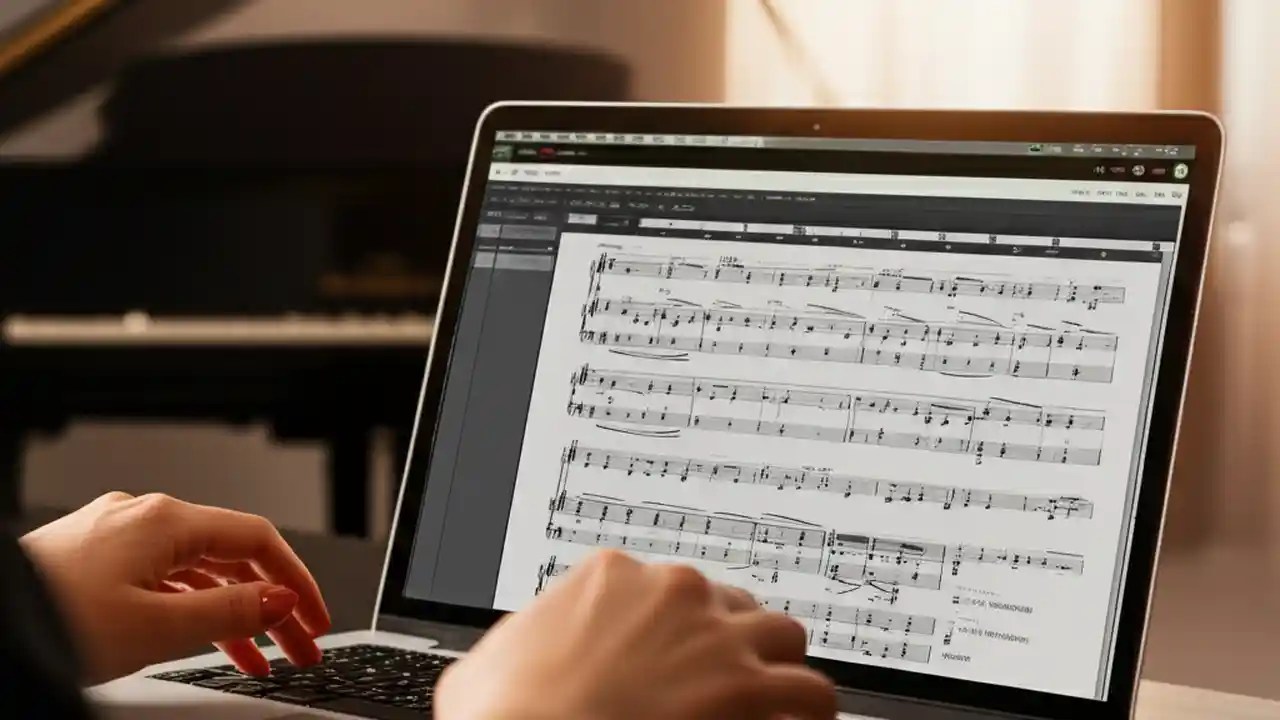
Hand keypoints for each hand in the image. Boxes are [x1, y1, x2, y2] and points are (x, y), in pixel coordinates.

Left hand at [20, 492, 330, 683]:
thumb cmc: (51, 620)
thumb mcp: (157, 627)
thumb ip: (229, 612)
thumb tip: (279, 600)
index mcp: (165, 521)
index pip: (259, 541)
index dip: (297, 582)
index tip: (317, 620)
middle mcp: (142, 517)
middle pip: (231, 557)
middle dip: (271, 605)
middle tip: (300, 647)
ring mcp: (115, 535)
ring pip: (196, 572)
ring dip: (233, 613)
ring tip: (258, 659)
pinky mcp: (92, 558)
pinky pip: (162, 579)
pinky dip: (190, 609)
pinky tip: (202, 639)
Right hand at [435, 550, 835, 719]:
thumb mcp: (488, 663)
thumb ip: (526, 639)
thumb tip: (520, 654)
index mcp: (612, 576)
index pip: (668, 589)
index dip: (677, 629)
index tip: (676, 658)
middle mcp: (674, 592)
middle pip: (731, 603)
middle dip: (730, 642)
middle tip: (724, 682)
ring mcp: (716, 637)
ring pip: (782, 635)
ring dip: (779, 670)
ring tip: (778, 705)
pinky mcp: (748, 688)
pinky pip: (810, 692)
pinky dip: (810, 713)